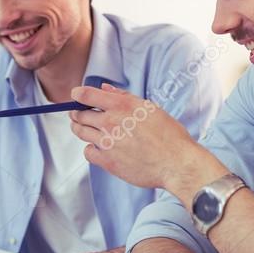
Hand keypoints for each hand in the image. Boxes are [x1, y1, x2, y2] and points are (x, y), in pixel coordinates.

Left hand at [69, 84, 223, 192]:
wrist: (176, 163)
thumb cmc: (168, 135)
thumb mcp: (149, 108)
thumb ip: (123, 97)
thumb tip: (104, 89)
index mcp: (122, 105)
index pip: (86, 95)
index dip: (78, 95)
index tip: (76, 97)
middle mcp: (111, 122)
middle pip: (80, 114)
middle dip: (77, 113)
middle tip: (79, 114)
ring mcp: (107, 142)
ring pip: (81, 132)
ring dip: (80, 128)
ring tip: (86, 129)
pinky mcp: (107, 161)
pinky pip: (88, 152)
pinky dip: (91, 148)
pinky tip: (99, 148)